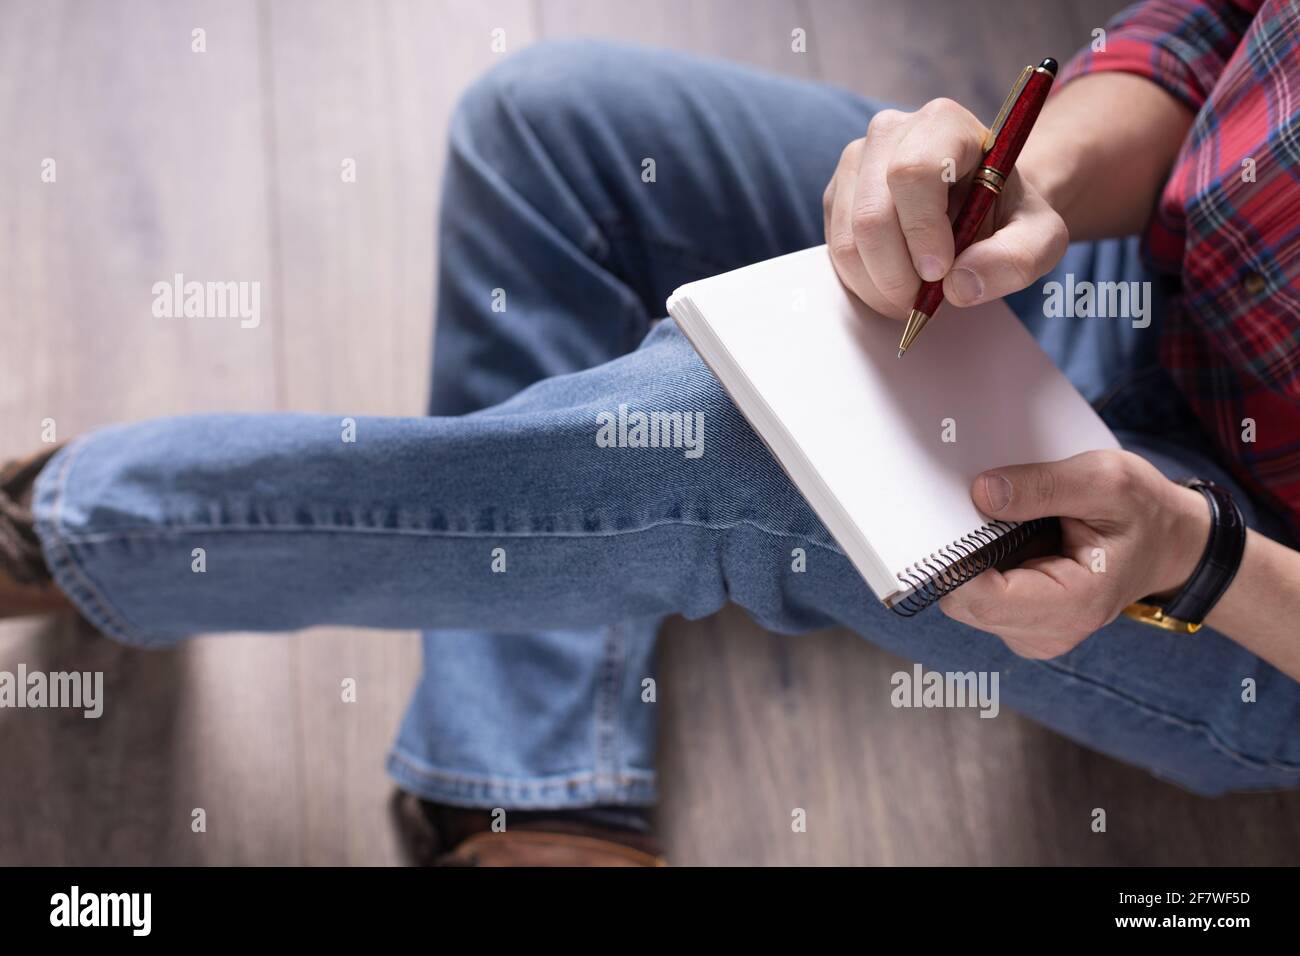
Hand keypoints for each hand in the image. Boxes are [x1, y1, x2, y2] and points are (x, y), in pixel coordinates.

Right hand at [823, 98, 1068, 319]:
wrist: (980, 207)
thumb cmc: (1008, 216)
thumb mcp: (1041, 238)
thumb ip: (1017, 260)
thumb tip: (959, 285)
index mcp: (944, 124)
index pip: (913, 173)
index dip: (921, 231)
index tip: (940, 271)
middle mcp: (890, 132)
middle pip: (873, 216)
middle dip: (897, 275)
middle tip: (925, 301)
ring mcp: (855, 162)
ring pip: (847, 240)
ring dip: (879, 285)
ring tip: (913, 297)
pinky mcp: (837, 195)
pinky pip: (835, 250)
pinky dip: (863, 281)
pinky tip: (894, 280)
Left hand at [939, 450, 1210, 658]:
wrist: (1169, 544)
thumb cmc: (1144, 513)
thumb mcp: (1107, 480)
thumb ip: (1043, 486)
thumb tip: (981, 493)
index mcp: (1073, 606)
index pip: (979, 598)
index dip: (953, 560)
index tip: (946, 517)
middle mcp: (1045, 633)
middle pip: (963, 601)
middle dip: (961, 555)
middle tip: (982, 509)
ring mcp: (1029, 632)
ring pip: (963, 599)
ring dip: (972, 558)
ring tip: (1010, 525)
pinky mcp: (1017, 622)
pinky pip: (975, 595)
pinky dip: (981, 564)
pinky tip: (1010, 540)